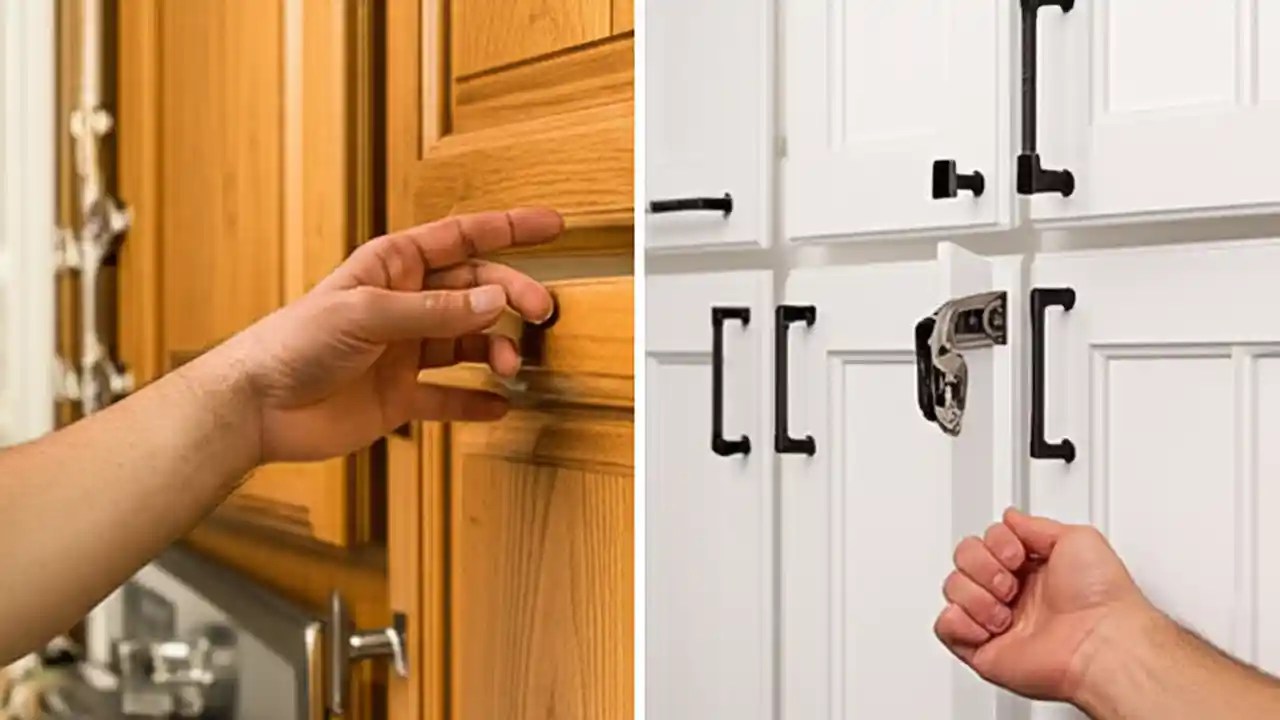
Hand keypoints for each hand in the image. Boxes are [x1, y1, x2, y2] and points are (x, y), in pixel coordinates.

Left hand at [214, 208, 561, 463]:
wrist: (256, 406)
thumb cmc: (293, 343)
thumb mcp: (366, 314)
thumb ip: (434, 310)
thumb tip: (494, 301)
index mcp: (394, 268)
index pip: (462, 239)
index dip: (508, 229)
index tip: (553, 226)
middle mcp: (405, 306)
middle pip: (476, 291)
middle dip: (512, 297)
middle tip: (541, 314)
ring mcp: (404, 351)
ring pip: (468, 343)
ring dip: (495, 351)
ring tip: (509, 366)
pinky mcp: (399, 396)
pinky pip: (448, 396)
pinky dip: (475, 402)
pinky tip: (499, 406)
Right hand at [934, 508, 1154, 702]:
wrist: (1100, 642)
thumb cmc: (1099, 598)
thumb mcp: (1078, 538)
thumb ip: (1035, 524)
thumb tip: (1011, 518)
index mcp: (1031, 570)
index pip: (985, 541)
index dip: (995, 542)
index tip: (1016, 553)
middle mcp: (1012, 595)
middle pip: (964, 560)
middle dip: (983, 566)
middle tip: (1009, 582)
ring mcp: (996, 622)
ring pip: (953, 589)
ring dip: (976, 595)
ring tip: (1004, 610)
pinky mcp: (983, 650)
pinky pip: (946, 627)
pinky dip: (959, 620)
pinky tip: (988, 623)